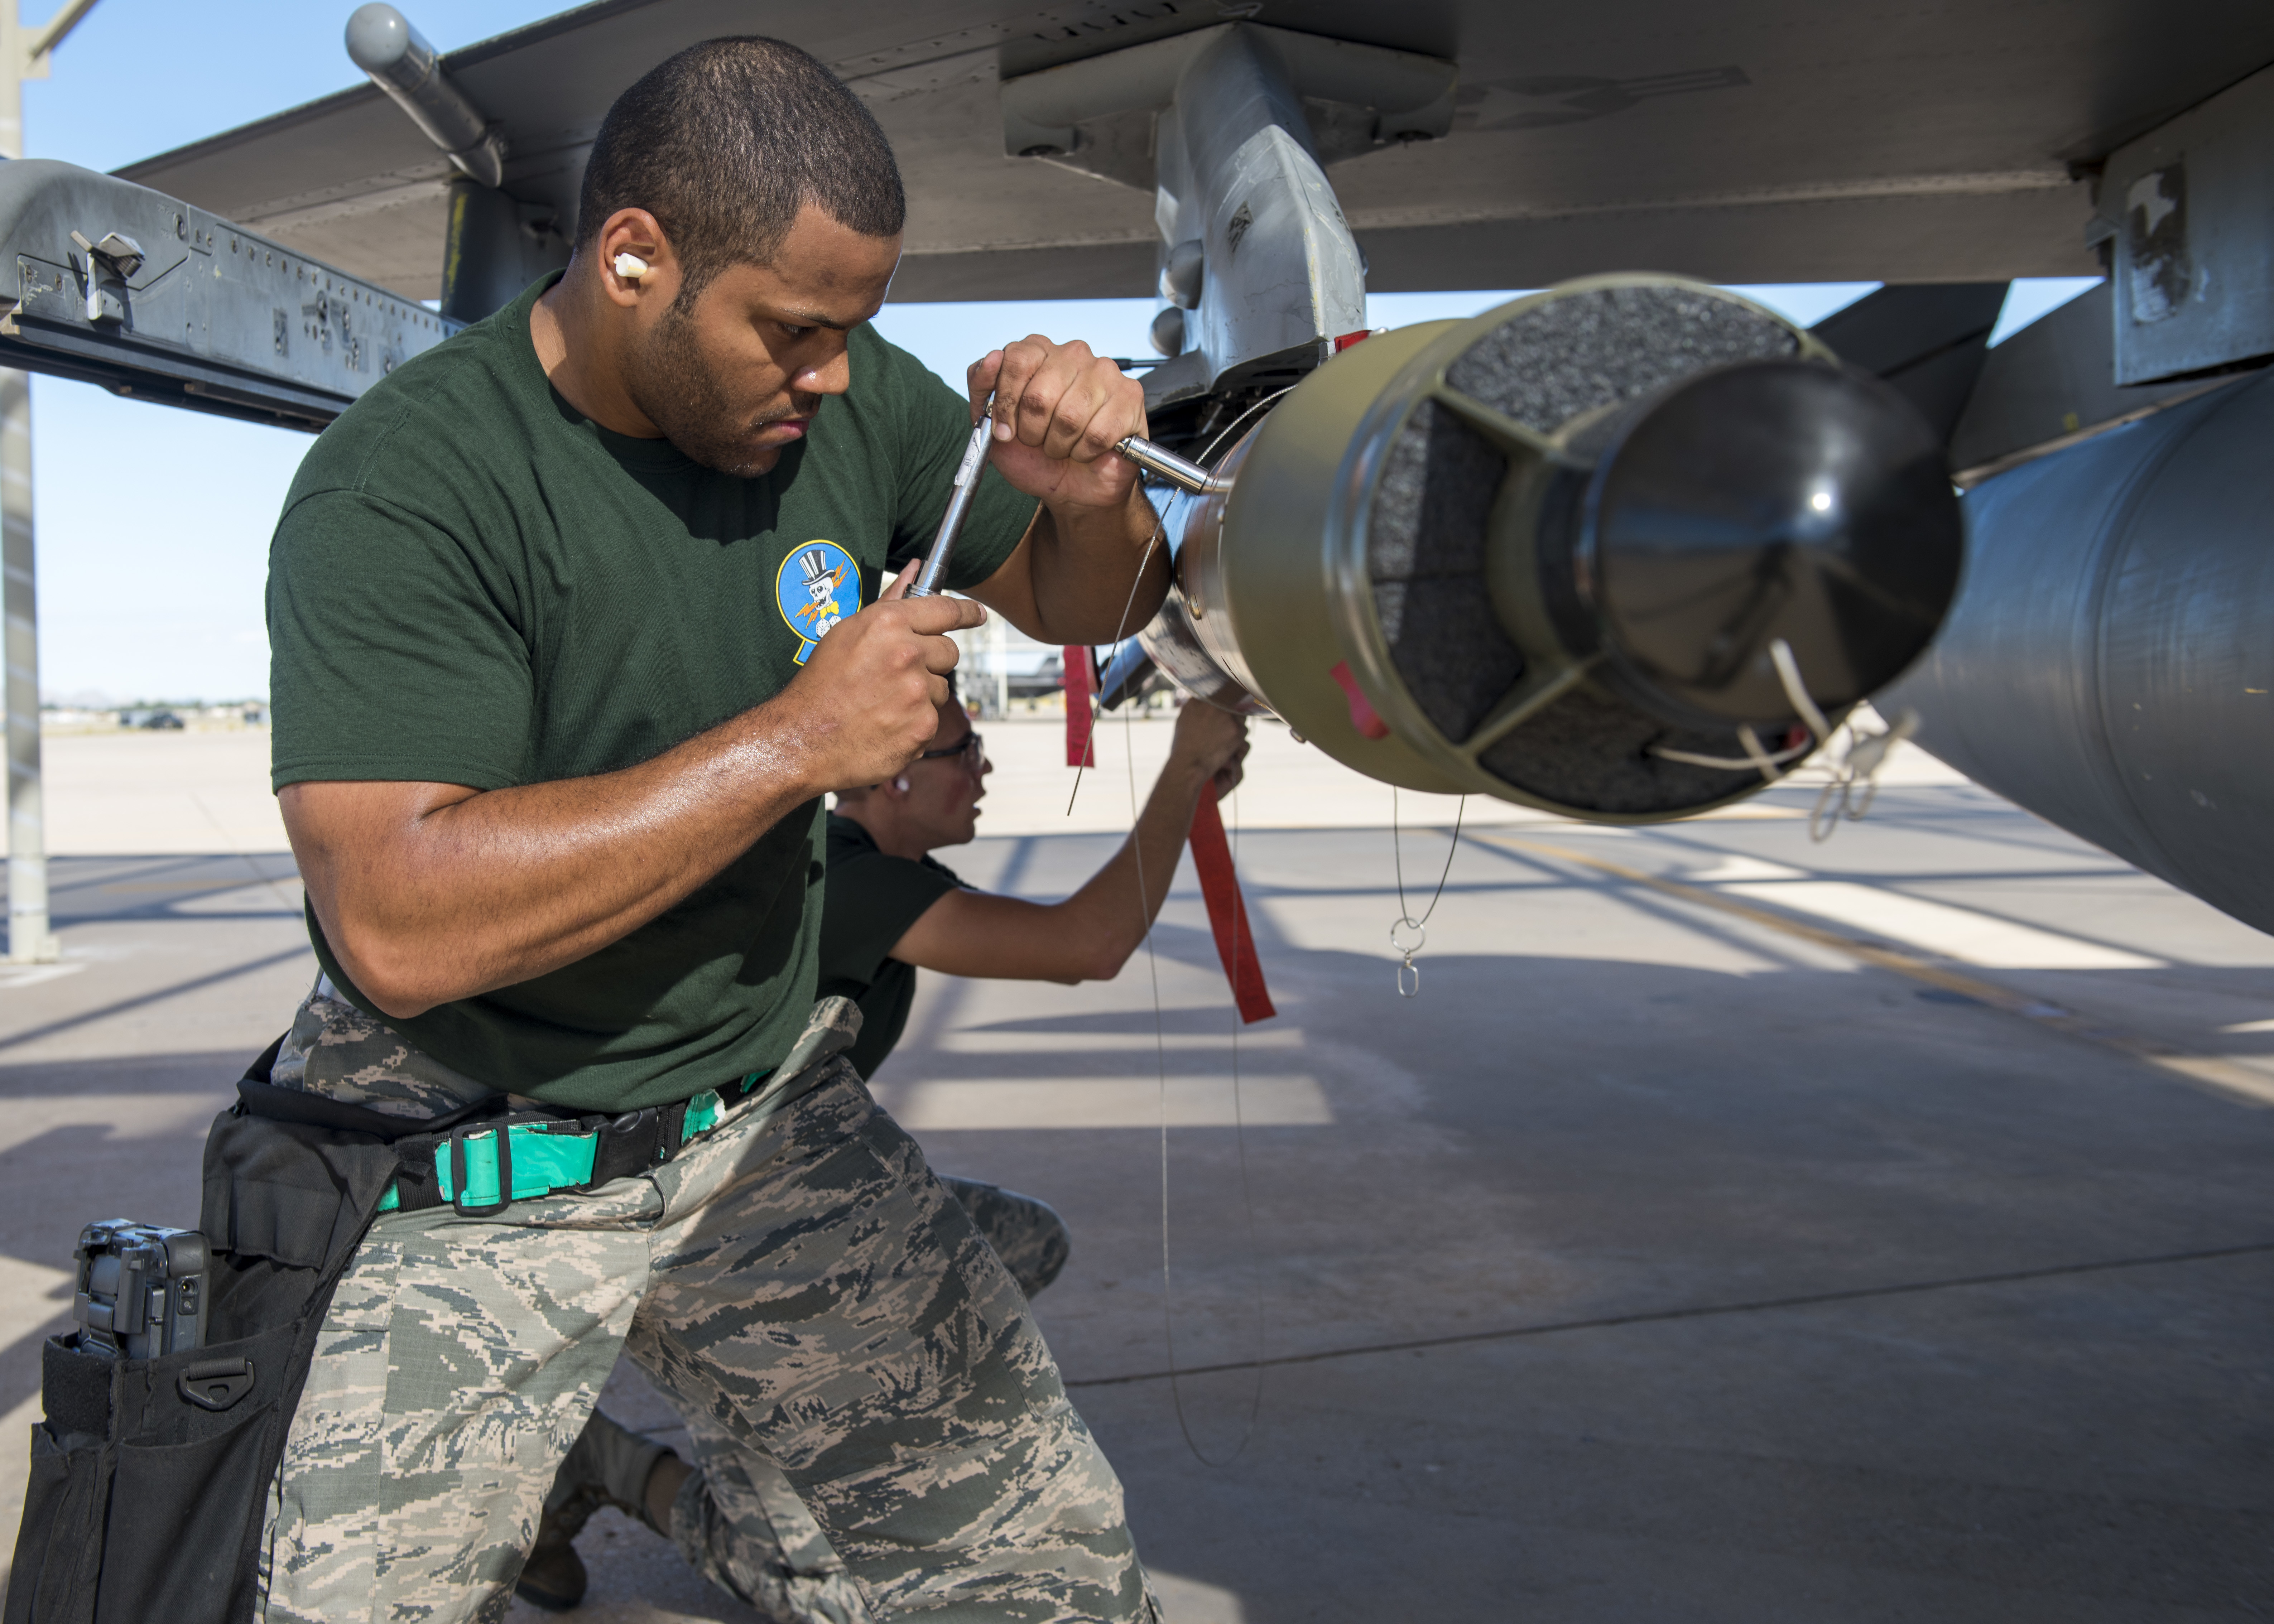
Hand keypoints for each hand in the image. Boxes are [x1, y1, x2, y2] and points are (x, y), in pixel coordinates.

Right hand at [779, 560, 983, 792]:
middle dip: (931, 661)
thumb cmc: (822, 683)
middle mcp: (907, 654)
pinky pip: (933, 719)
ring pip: (941, 688)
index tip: (977, 615)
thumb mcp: (849, 633)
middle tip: (899, 675)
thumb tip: (917, 567)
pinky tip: (886, 725)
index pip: (947, 609)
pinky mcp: (923, 727)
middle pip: (949, 651)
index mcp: (889, 624)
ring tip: (883, 703)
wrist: (803, 739)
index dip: (966, 612)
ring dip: (921, 695)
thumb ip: (890, 601)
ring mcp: (918, 693)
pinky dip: (915, 724)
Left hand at [969, 337, 1147, 512]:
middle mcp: (1072, 354)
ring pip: (1070, 416)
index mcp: (1039, 351)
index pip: (1016, 359)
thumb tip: (990, 359)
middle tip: (1038, 442)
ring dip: (1059, 444)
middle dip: (1032, 431)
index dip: (1006, 403)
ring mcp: (1104, 372)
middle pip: (1039, 394)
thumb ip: (982, 387)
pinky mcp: (1129, 396)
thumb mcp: (994, 425)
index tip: (1005, 430)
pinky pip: (1098, 432)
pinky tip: (1086, 450)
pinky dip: (1085, 452)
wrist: (1073, 487)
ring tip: (1063, 446)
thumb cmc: (1037, 454)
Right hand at [1168, 697, 1249, 801]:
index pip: (1217, 693)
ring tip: (1224, 738)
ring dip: (1236, 725)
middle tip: (1225, 726)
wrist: (1189, 765)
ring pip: (1239, 716)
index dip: (1222, 701)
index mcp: (1197, 700)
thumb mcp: (1184, 720)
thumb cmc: (1184, 746)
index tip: (1222, 708)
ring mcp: (1225, 716)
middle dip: (1231, 713)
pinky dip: (1239, 738)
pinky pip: (1243, 730)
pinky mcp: (1236, 729)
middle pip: (1231, 702)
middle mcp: (1212, 704)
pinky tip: (1228, 746)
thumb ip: (1196, 707)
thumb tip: (1204, 699)